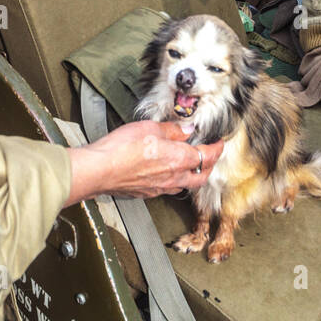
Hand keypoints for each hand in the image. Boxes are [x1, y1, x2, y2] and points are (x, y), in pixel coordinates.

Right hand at [65, 120, 224, 203]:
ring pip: (186, 185)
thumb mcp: (150, 128)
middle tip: (210, 156)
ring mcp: (161, 187)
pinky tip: (168, 173)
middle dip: (209, 166)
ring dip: (193, 175)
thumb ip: (172, 130)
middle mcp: (174, 177)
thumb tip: (187, 129)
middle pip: (202, 176)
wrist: (100, 170)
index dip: (217, 149)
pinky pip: (169, 188)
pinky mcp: (147, 193)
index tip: (220, 143)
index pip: (208, 156)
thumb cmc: (122, 148)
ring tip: (191, 165)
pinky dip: (175, 180)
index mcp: (179, 159)